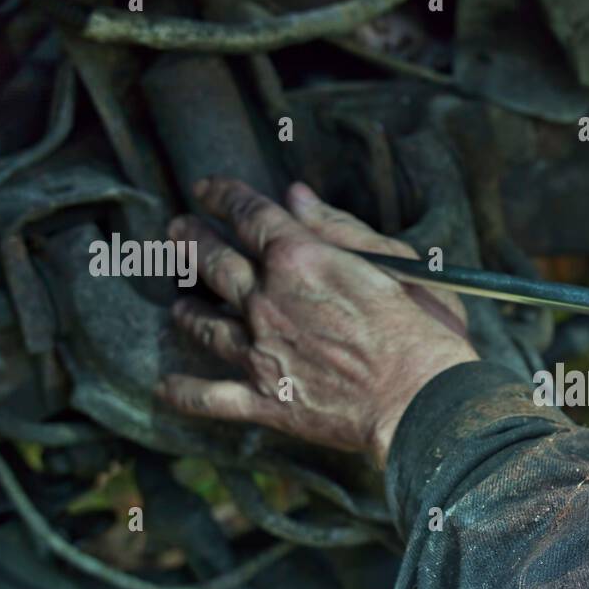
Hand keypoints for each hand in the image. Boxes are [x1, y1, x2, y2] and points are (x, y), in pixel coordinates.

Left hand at [155, 178, 477, 466]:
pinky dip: (183, 393)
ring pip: (204, 325)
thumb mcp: (395, 261)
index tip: (208, 188)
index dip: (223, 196)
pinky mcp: (265, 400)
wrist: (421, 400)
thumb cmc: (422, 328)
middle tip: (176, 231)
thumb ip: (340, 227)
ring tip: (180, 304)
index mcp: (301, 260)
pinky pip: (209, 397)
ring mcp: (261, 353)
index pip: (248, 215)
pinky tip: (166, 388)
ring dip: (187, 310)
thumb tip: (295, 197)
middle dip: (191, 241)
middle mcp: (268, 302)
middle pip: (214, 263)